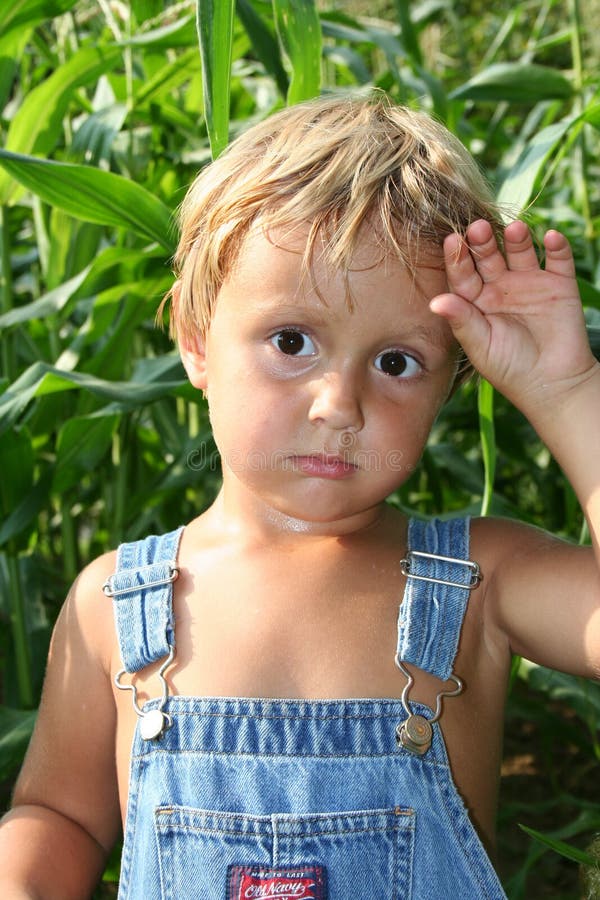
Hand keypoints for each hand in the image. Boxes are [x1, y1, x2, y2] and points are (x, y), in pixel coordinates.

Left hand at [430, 219, 595, 412]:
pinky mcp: (559, 284)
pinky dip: (556, 247)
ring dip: (517, 238)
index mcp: (477, 302)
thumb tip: (434, 302)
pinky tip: (550, 237)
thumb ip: (461, 321)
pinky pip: (558, 259)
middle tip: (478, 227)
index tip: (451, 241)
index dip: (457, 258)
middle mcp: (501, 288)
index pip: (463, 275)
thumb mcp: (481, 345)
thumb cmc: (509, 369)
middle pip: (488, 257)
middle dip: (483, 242)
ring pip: (520, 252)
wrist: (552, 383)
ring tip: (514, 229)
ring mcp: (530, 283)